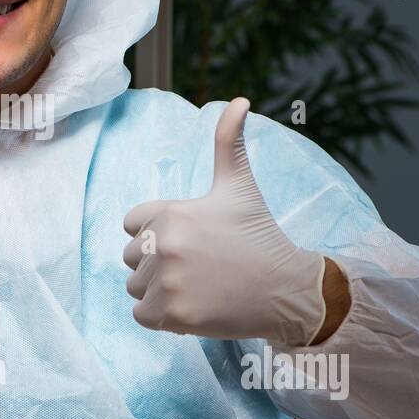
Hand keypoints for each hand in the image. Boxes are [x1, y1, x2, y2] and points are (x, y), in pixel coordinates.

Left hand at [123, 98, 327, 345]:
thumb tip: (239, 100)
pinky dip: (163, 317)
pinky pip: (142, 316)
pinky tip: (194, 306)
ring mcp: (168, 281)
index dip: (159, 232)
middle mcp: (165, 244)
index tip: (193, 239)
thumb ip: (229, 142)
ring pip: (136, 287)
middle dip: (159, 263)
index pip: (131, 224)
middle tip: (201, 265)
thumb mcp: (240, 186)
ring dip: (160, 291)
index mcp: (171, 212)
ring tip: (200, 286)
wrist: (287, 289)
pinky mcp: (173, 314)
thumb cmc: (259, 236)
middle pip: (133, 257)